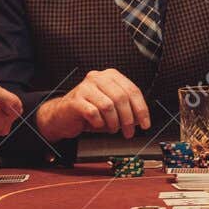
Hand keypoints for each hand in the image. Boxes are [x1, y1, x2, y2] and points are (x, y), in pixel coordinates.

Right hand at [35, 70, 150, 141]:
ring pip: (108, 106)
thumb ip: (128, 111)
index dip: (141, 109)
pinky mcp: (75, 100)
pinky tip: (98, 124)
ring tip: (112, 129)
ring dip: (113, 122)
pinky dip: (99, 123)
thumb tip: (142, 120)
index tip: (145, 124)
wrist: (63, 116)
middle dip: (128, 119)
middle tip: (129, 132)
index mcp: (110, 76)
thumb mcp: (112, 109)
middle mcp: (98, 78)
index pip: (132, 90)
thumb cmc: (89, 111)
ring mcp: (85, 87)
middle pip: (121, 98)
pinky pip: (93, 113)